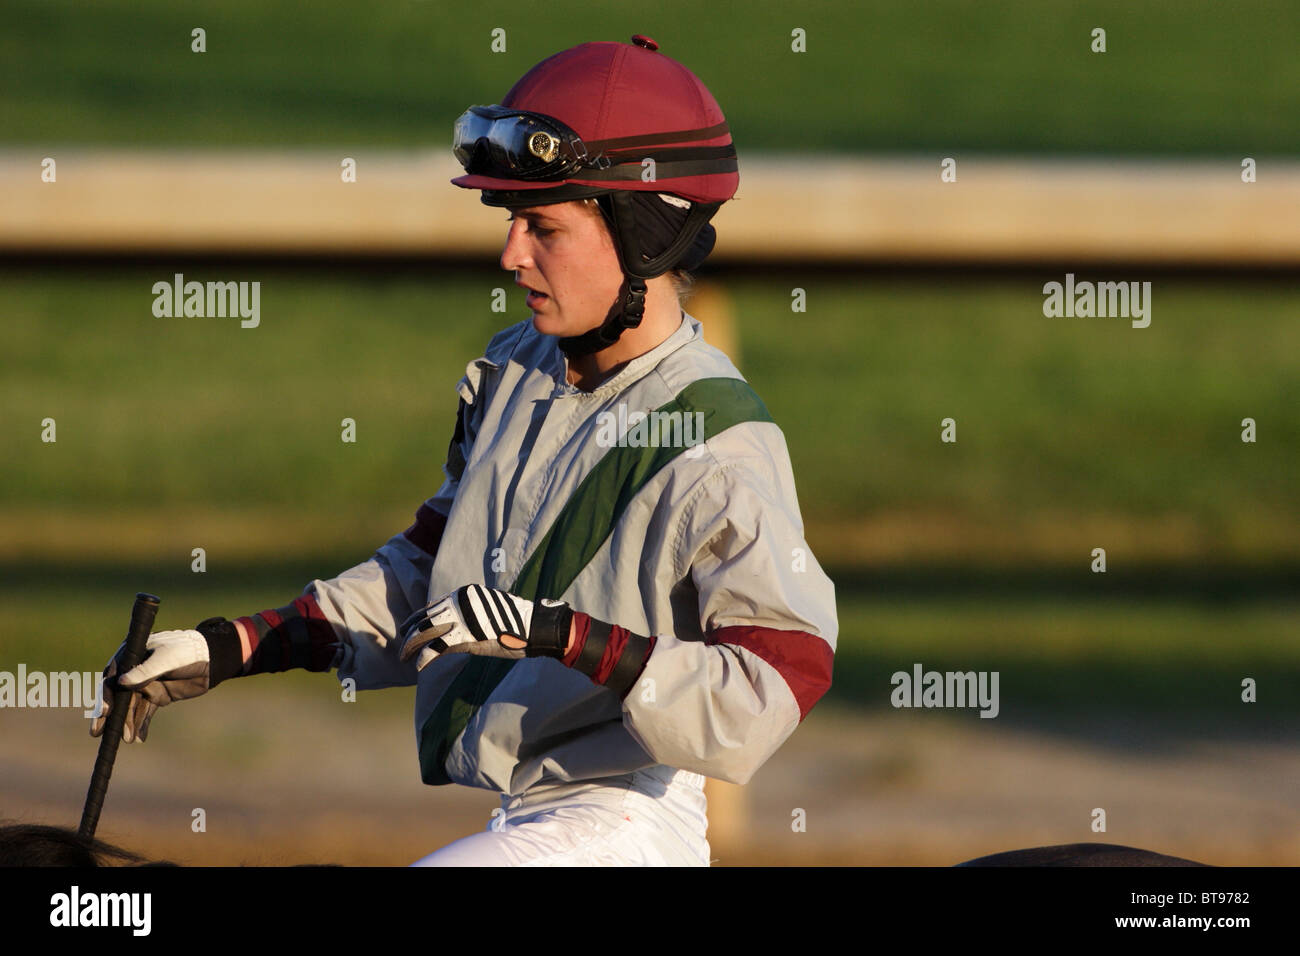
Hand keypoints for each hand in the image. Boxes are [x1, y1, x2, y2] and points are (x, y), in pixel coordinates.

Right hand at [89, 629, 211, 742]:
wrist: (212, 660)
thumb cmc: (188, 652)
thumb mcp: (167, 659)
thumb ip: (145, 671)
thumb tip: (120, 682)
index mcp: (132, 655)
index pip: (113, 676)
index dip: (107, 695)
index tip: (105, 712)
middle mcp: (134, 671)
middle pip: (117, 695)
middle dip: (110, 715)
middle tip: (99, 733)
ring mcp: (145, 685)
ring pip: (131, 707)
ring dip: (128, 722)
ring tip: (127, 738)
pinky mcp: (157, 696)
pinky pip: (145, 712)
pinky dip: (141, 725)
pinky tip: (139, 738)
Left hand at [399, 585, 572, 670]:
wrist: (533, 627)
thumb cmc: (516, 621)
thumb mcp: (489, 609)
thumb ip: (471, 612)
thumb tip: (458, 623)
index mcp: (464, 594)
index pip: (432, 606)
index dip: (417, 619)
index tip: (408, 628)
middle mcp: (459, 603)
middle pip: (425, 618)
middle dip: (410, 633)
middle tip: (402, 646)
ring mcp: (461, 619)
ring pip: (425, 631)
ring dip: (411, 646)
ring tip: (404, 658)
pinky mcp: (465, 636)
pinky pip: (436, 647)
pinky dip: (424, 657)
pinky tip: (418, 666)